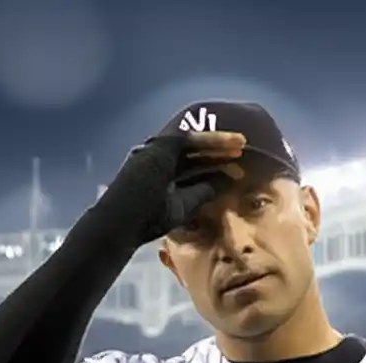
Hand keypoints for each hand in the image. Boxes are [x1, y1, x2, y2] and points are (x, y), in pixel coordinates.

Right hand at [98, 131, 246, 245]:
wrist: (125, 219)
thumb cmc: (149, 219)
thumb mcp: (184, 206)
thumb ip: (202, 192)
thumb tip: (223, 182)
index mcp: (161, 176)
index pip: (192, 168)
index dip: (214, 169)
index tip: (236, 173)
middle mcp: (159, 160)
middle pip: (194, 154)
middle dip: (218, 154)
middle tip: (241, 154)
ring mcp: (158, 151)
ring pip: (193, 144)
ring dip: (218, 143)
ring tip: (241, 144)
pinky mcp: (161, 146)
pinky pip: (190, 139)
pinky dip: (210, 140)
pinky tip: (230, 143)